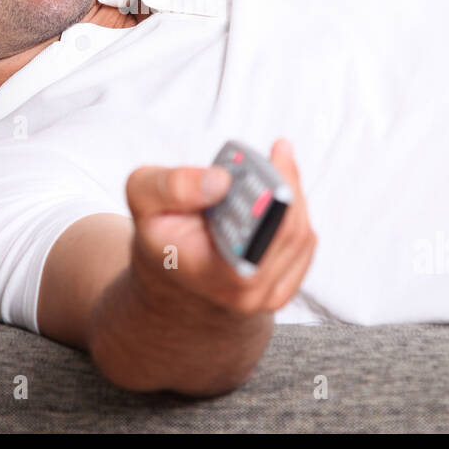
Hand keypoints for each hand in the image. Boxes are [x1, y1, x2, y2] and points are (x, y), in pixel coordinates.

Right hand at [124, 138, 316, 319]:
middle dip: (283, 185)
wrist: (172, 271)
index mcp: (207, 272)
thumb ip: (172, 184)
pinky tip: (277, 193)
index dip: (273, 206)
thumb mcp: (143, 195)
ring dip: (292, 194)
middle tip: (277, 152)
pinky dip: (297, 211)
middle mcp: (242, 294)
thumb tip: (221, 181)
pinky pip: (305, 243)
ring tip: (273, 167)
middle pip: (287, 233)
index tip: (275, 161)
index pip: (255, 249)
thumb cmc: (161, 231)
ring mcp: (265, 296)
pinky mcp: (283, 289)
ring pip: (300, 234)